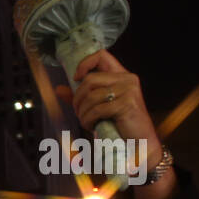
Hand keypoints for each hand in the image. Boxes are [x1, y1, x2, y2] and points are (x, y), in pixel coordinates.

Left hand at [54, 49, 163, 168]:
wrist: (139, 143)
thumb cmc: (119, 124)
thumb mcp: (99, 106)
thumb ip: (82, 96)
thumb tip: (59, 89)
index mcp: (122, 75)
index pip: (101, 55)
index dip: (84, 64)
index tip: (75, 79)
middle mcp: (127, 79)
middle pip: (90, 80)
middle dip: (77, 98)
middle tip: (79, 112)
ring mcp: (129, 91)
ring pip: (91, 96)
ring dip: (82, 113)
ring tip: (86, 122)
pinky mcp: (126, 104)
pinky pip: (97, 110)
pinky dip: (89, 120)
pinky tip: (92, 127)